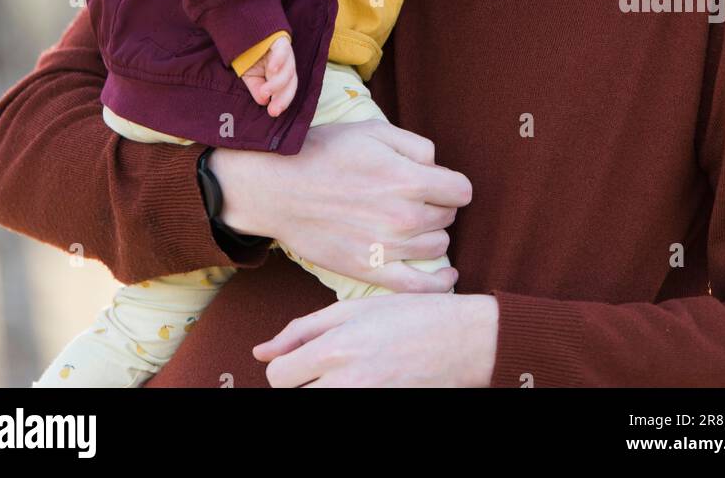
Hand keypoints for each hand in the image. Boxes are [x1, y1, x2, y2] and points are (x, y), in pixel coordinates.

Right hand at [210, 119, 469, 289]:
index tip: (438, 182)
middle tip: (413, 198)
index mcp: (409, 180)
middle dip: (437, 205)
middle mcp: (404, 217)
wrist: (279, 187)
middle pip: (448, 217)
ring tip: (411, 224)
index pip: (461, 190)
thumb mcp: (373, 131)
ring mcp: (388, 248)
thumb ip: (416, 146)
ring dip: (431, 235)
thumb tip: (438, 167)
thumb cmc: (324, 153)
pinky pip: (420, 287)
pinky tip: (446, 277)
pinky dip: (439, 285)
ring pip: (438, 247)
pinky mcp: (370, 271)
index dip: (451, 183)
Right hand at [240, 34, 296, 115]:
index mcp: (282, 75)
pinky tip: (272, 69)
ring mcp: (286, 53)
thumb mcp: (251, 77)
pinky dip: (279, 60)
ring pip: (288, 70)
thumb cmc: (250, 57)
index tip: (272, 113)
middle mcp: (287, 65)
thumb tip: (264, 101)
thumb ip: (257, 89)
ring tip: (264, 91)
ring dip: (276, 83)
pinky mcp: (281, 41)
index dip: (282, 102)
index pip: (287, 90)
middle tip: (273, 110)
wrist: (246, 33)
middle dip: (282, 98)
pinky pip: (283, 51)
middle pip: (290, 83)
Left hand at [253, 293, 499, 386]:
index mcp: (335, 348)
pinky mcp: (383, 409)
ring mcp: (367, 402)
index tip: (304, 361)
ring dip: (322, 392)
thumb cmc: (409, 315)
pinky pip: (346, 416)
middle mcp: (347, 383)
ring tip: (343, 376)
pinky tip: (365, 382)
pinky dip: (348, 398)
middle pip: (293, 399)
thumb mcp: (354, 308)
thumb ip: (302, 330)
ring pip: (317, 405)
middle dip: (302, 385)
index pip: (278, 376)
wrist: (464, 340)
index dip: (286, 368)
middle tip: (325, 370)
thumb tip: (260, 353)